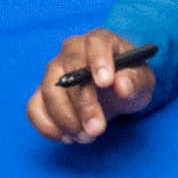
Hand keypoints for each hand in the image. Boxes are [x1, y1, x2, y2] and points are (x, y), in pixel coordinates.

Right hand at [27, 27, 157, 144]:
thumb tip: (121, 85)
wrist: (115, 89)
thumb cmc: (129, 80)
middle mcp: (71, 51)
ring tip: (87, 136)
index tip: (106, 83)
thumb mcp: (143, 81)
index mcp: (99, 40)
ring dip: (66, 120)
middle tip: (97, 129)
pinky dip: (48, 127)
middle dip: (82, 104)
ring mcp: (53, 71)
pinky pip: (34, 108)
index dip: (98, 62)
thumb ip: (136, 81)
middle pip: (69, 73)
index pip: (95, 44)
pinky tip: (68, 137)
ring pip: (49, 92)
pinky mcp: (42, 93)